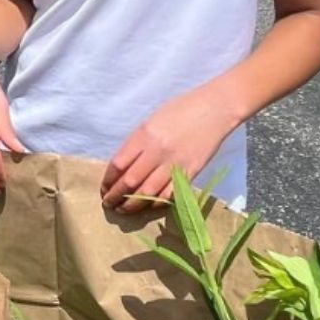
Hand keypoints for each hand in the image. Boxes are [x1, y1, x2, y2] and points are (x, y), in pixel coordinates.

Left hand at [101, 86, 236, 213]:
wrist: (215, 109)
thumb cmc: (180, 110)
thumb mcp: (151, 122)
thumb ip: (137, 144)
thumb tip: (123, 167)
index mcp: (143, 135)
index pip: (118, 164)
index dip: (108, 180)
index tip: (104, 188)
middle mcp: (157, 151)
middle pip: (130, 181)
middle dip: (116, 196)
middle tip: (109, 204)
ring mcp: (175, 164)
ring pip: (148, 192)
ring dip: (133, 204)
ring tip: (123, 210)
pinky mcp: (191, 172)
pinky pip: (170, 194)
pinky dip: (156, 203)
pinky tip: (148, 206)